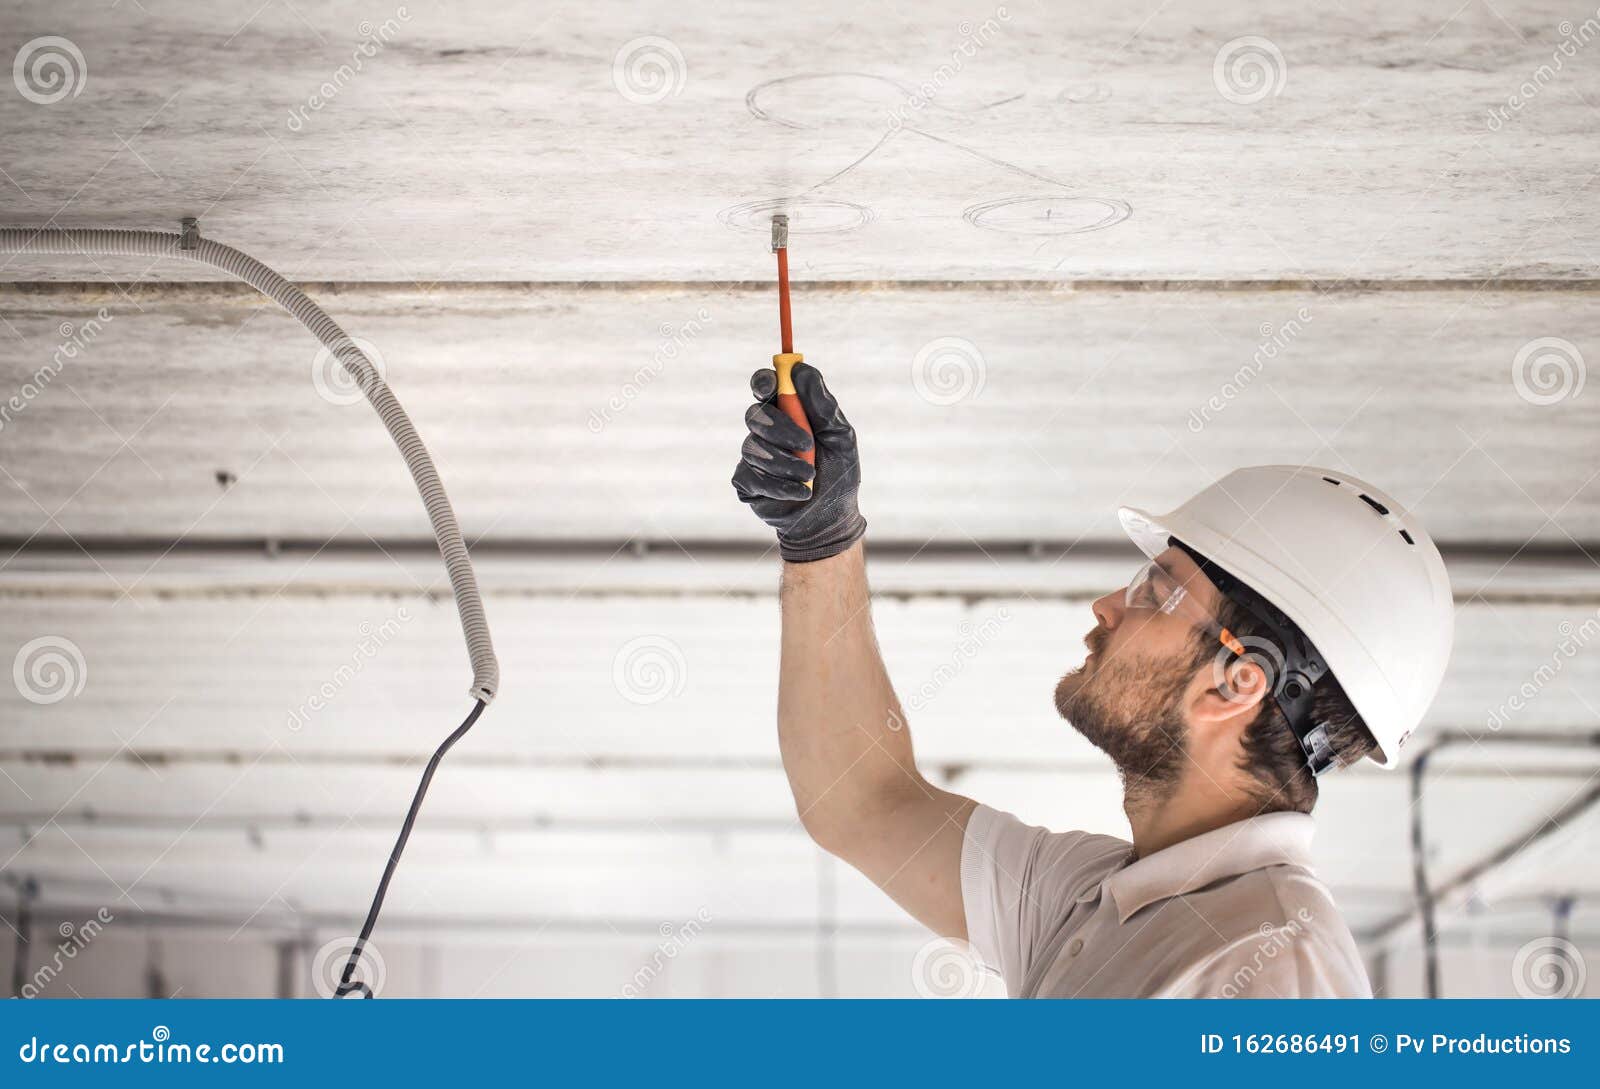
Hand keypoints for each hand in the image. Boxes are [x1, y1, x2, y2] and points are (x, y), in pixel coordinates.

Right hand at [732, 362, 866, 562]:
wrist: (832, 519)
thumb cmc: (838, 473)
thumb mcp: (840, 435)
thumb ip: (822, 403)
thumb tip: (801, 368)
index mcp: (786, 411)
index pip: (764, 385)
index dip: (763, 381)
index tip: (772, 384)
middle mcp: (766, 430)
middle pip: (754, 414)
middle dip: (780, 427)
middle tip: (806, 442)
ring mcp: (753, 456)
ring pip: (753, 447)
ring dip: (785, 462)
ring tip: (809, 475)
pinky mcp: (746, 482)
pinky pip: (752, 475)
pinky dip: (780, 484)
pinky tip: (799, 492)